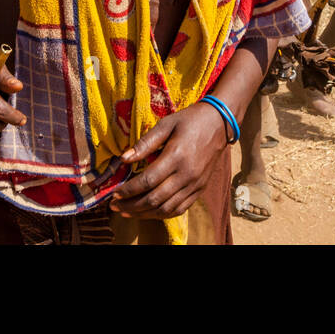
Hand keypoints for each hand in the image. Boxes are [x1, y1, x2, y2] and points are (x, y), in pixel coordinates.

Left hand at [109, 102, 227, 219]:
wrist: (220, 123)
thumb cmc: (190, 120)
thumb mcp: (166, 124)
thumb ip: (145, 142)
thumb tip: (124, 158)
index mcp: (177, 156)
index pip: (148, 180)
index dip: (129, 190)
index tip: (114, 193)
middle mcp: (187, 174)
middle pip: (155, 199)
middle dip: (132, 205)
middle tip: (114, 206)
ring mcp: (195, 184)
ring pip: (166, 209)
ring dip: (144, 214)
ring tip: (127, 212)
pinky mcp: (200, 189)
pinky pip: (180, 209)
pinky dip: (162, 214)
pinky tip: (149, 212)